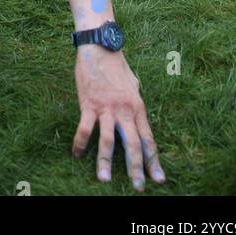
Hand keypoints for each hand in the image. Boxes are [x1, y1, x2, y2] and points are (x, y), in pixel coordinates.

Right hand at [73, 47, 165, 189]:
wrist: (100, 47)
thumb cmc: (116, 65)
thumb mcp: (133, 85)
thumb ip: (134, 104)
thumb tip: (136, 116)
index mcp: (137, 107)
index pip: (148, 140)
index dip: (154, 161)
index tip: (159, 179)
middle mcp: (124, 111)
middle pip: (133, 145)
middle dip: (136, 169)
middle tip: (139, 188)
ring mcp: (106, 108)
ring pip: (108, 140)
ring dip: (105, 162)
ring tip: (105, 180)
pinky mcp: (89, 104)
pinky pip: (85, 128)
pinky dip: (80, 143)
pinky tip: (76, 154)